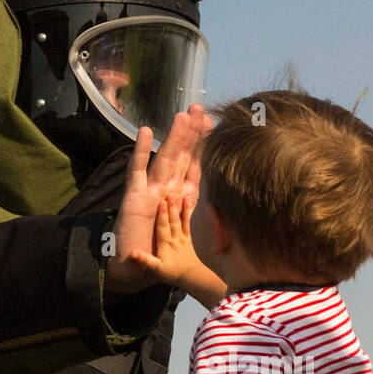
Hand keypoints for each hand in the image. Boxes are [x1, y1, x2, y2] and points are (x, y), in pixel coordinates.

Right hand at [105, 106, 212, 292]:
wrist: (135, 266)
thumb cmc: (162, 252)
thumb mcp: (191, 234)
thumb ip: (211, 228)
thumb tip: (238, 218)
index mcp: (183, 195)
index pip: (197, 165)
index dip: (205, 144)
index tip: (215, 123)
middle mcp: (168, 188)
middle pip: (183, 155)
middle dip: (192, 132)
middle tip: (199, 108)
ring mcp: (151, 189)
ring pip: (165, 158)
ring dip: (173, 138)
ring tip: (182, 116)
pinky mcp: (133, 196)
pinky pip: (137, 171)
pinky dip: (141, 152)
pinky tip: (145, 132)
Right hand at [124, 190, 203, 287]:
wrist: (190, 277)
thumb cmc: (172, 273)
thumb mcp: (156, 269)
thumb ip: (145, 260)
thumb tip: (132, 253)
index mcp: (165, 245)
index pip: (163, 228)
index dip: (162, 215)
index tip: (161, 203)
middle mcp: (174, 239)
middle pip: (172, 221)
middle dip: (171, 208)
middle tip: (170, 194)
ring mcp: (182, 237)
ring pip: (181, 221)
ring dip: (180, 207)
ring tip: (181, 195)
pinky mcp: (188, 238)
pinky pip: (188, 223)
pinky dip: (187, 212)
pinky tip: (189, 201)